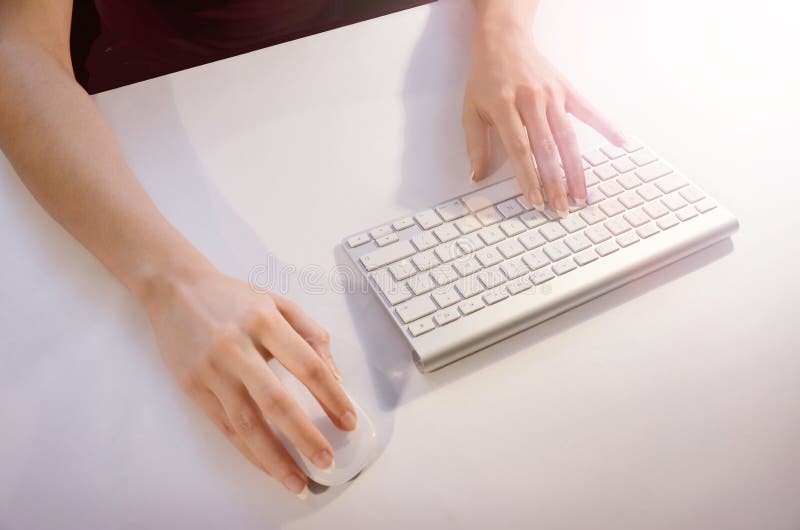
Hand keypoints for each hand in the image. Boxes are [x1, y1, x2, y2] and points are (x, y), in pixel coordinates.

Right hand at [142, 265, 354, 497]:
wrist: (175, 289)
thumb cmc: (233, 297)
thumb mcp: (278, 303)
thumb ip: (311, 335)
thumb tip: (335, 376)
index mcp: (265, 321)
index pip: (307, 366)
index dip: (332, 397)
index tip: (348, 422)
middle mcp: (237, 347)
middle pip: (276, 401)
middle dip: (305, 437)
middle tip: (326, 462)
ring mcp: (211, 369)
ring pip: (246, 423)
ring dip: (274, 458)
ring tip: (298, 481)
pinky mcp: (192, 386)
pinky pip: (224, 427)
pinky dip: (248, 451)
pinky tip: (268, 466)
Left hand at [463, 13, 624, 216]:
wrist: (503, 42)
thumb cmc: (486, 79)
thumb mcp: (471, 111)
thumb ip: (476, 145)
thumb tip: (477, 176)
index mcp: (504, 107)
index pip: (519, 150)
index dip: (529, 178)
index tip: (536, 201)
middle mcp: (530, 101)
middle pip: (547, 148)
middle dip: (555, 182)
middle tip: (562, 208)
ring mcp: (552, 95)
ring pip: (568, 137)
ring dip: (575, 169)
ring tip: (581, 195)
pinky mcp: (567, 90)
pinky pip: (589, 110)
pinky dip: (607, 126)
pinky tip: (621, 142)